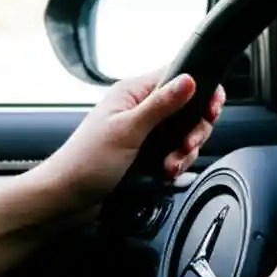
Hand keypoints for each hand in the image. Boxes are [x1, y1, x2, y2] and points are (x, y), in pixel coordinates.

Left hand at [44, 71, 225, 209]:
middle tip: (186, 146)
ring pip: (184, 134)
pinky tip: (166, 173)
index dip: (201, 91)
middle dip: (194, 130)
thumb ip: (160, 105)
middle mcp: (140, 109)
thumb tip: (189, 80)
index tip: (210, 110)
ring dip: (184, 152)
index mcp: (133, 93)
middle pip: (188, 109)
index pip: (178, 76)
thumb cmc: (84, 163)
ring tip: (169, 166)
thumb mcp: (127, 131)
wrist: (66, 200)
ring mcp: (144, 132)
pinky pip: (174, 154)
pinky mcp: (146, 154)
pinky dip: (176, 164)